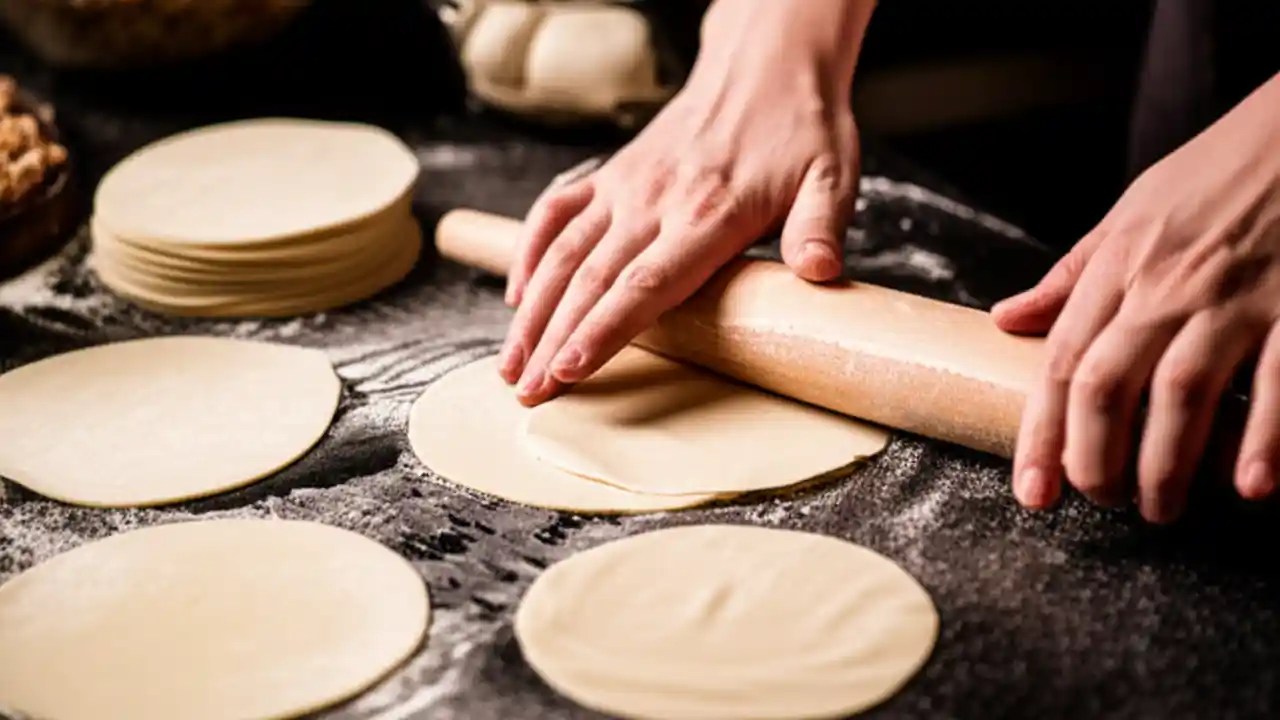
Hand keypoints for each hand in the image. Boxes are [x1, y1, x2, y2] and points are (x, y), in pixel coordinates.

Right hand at [498, 0, 875, 404]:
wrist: (764, 67)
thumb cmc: (800, 129)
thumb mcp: (832, 177)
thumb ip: (821, 227)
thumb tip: (822, 273)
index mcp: (708, 214)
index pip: (645, 284)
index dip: (603, 330)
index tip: (568, 370)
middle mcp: (655, 201)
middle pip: (591, 281)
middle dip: (554, 343)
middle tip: (528, 394)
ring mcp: (625, 187)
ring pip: (563, 255)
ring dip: (532, 314)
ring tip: (510, 366)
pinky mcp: (611, 175)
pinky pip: (554, 212)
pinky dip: (530, 254)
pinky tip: (518, 297)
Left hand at [993, 73, 1279, 522]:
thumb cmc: (1219, 171)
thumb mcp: (1131, 211)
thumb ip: (1071, 275)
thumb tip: (1004, 319)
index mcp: (1119, 265)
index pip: (1060, 363)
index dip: (1040, 435)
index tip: (1032, 491)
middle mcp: (1165, 284)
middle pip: (1106, 386)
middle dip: (1095, 460)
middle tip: (1102, 503)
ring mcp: (1235, 294)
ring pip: (1181, 393)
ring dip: (1166, 466)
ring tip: (1161, 510)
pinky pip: (1278, 379)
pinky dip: (1265, 436)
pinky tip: (1250, 487)